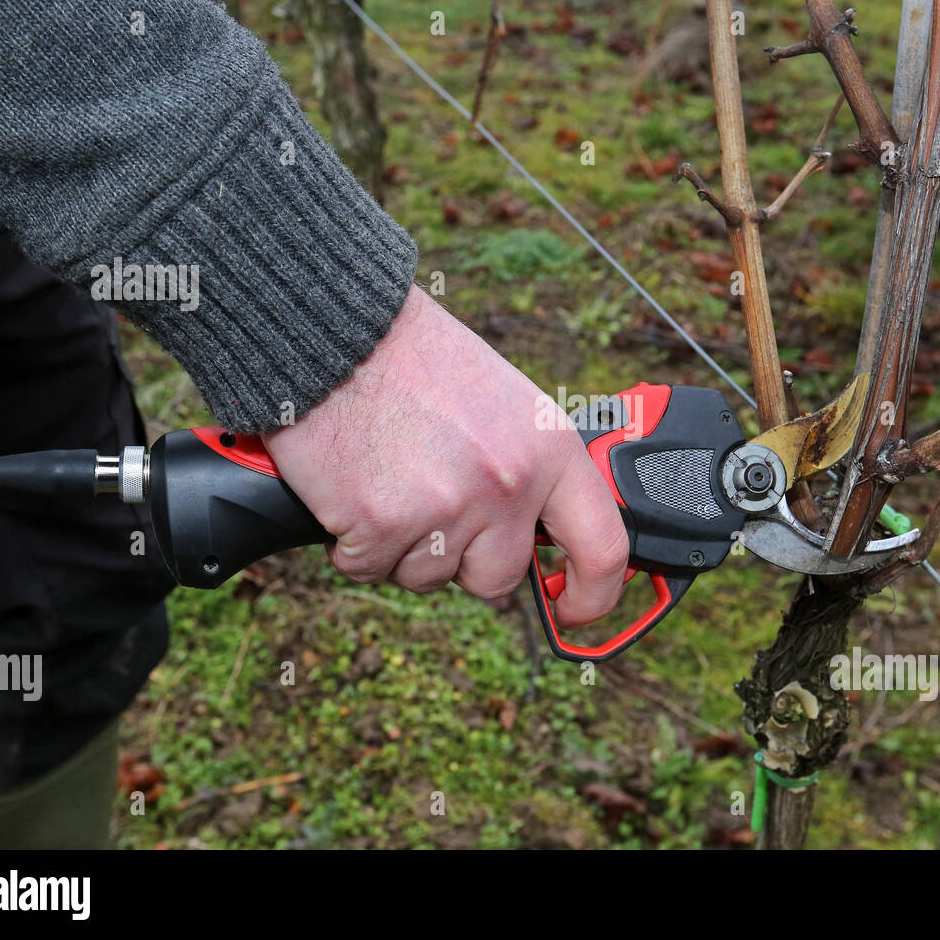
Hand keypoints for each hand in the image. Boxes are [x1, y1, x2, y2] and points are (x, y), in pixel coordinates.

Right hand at [262, 284, 629, 625]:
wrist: (336, 330)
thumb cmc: (415, 361)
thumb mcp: (507, 403)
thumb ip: (530, 469)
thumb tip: (543, 531)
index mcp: (549, 451)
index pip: (603, 548)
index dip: (592, 595)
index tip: (572, 610)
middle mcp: (508, 485)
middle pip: (498, 578)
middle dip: (462, 558)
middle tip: (431, 502)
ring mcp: (446, 509)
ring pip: (427, 578)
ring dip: (402, 546)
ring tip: (388, 476)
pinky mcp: (380, 525)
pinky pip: (367, 568)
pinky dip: (351, 542)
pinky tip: (352, 486)